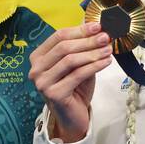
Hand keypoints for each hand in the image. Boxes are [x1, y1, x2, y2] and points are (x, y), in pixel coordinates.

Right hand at [28, 23, 111, 143]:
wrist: (72, 117)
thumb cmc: (75, 88)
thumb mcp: (77, 64)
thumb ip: (81, 48)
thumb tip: (96, 28)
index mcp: (38, 57)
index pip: (58, 37)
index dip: (79, 30)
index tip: (97, 25)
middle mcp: (36, 69)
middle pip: (64, 47)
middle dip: (87, 40)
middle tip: (105, 37)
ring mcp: (42, 83)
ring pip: (70, 60)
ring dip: (92, 53)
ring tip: (108, 49)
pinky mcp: (54, 94)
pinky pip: (78, 74)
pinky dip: (94, 66)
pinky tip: (106, 61)